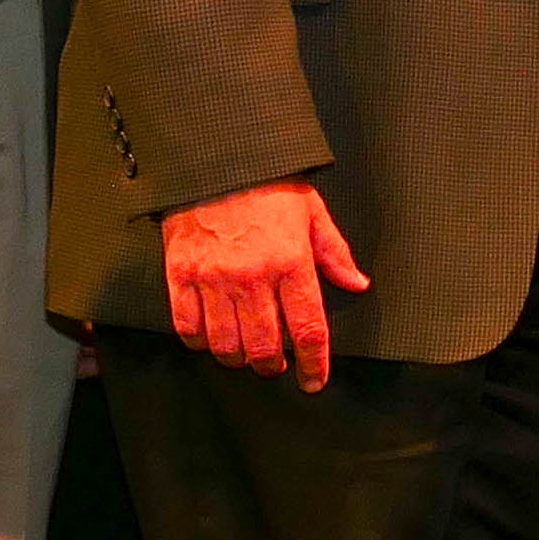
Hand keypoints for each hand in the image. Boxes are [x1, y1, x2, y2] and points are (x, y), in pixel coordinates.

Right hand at [164, 180, 369, 387]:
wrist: (216, 159)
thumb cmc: (267, 184)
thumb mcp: (312, 212)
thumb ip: (334, 253)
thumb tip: (357, 283)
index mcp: (290, 263)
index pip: (307, 329)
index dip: (313, 364)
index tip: (314, 380)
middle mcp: (253, 277)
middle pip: (264, 347)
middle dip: (273, 366)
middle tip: (275, 365)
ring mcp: (213, 278)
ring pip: (226, 344)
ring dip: (238, 358)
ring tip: (244, 354)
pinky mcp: (181, 274)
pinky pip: (187, 326)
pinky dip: (199, 342)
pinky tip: (209, 338)